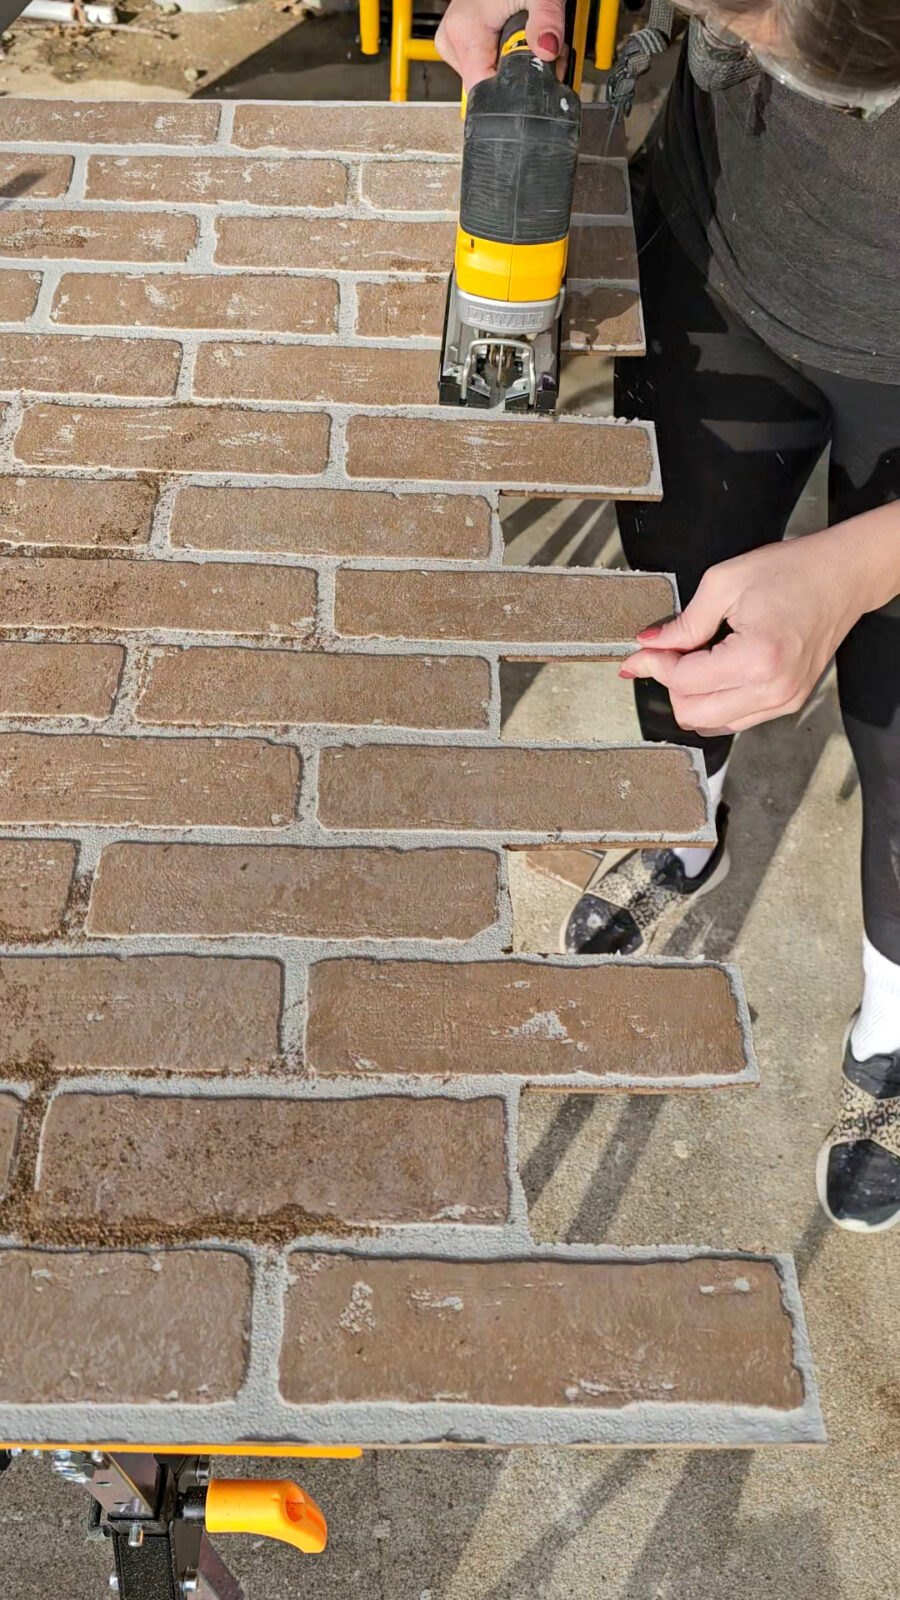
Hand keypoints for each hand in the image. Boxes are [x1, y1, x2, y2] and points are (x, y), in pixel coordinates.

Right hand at [436, 0, 564, 88]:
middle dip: (520, 73)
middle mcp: (452, 40)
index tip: (533, 69)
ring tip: (526, 36)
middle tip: (538, 45)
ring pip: (488, 76)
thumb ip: (547, 21)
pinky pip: (485, 62)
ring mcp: (454, 42)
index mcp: (464, 34)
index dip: (514, 89)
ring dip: (515, 64)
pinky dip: (506, 55)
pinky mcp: (461, 41)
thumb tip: (547, 49)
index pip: (484, 92)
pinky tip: (516, 36)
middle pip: (489, 85)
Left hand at [620, 526, 875, 735]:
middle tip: (666, 653)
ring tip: (692, 660)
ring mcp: (783, 701)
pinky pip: (735, 720)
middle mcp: (773, 690)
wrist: (843, 576)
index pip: (683, 682)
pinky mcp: (788, 703)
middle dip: (670, 684)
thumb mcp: (725, 583)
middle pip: (692, 714)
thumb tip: (648, 644)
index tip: (641, 650)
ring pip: (711, 724)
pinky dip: (714, 702)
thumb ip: (684, 622)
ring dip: (691, 697)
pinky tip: (712, 673)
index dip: (653, 665)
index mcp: (757, 658)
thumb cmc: (792, 570)